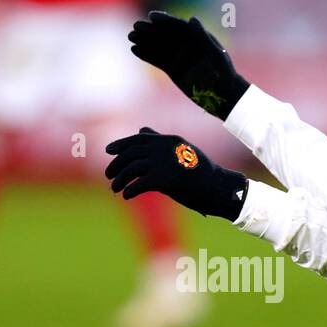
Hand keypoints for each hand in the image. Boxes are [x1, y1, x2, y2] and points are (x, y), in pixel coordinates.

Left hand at [105, 128, 247, 220]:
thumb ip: (160, 141)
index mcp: (168, 140)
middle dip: (116, 165)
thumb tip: (141, 130)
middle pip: (130, 154)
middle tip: (109, 175)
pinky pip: (138, 184)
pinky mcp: (163, 179)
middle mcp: (163, 148)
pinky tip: (126, 196)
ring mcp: (163, 163)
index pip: (138, 139)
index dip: (121, 144)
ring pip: (131, 169)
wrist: (217, 186)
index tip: (108, 151)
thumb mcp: (182, 149)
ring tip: (115, 189)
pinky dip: (129, 190)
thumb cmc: (200, 171)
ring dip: (119, 180)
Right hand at [128, 12, 249, 119]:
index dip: (164, 20)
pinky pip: (157, 60)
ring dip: (144, 41)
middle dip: (149, 29)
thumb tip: (191, 19)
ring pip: (158, 47)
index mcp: (196, 36)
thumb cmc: (223, 73)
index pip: (177, 25)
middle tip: (135, 27)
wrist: (223, 95)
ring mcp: (178, 57)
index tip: (151, 16)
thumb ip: (202, 36)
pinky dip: (146, 55)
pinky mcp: (173, 70)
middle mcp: (186, 45)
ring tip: (130, 36)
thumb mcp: (215, 54)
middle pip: (164, 34)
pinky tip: (134, 50)